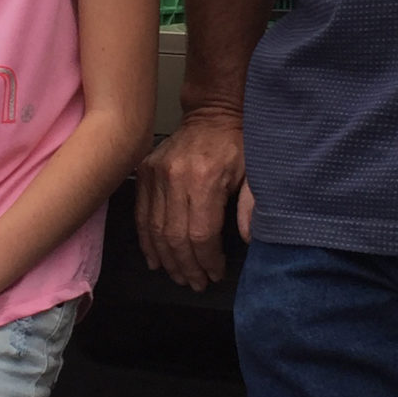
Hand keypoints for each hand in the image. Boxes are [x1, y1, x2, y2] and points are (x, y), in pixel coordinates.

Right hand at [135, 107, 245, 288]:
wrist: (212, 112)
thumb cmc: (238, 144)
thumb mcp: (256, 173)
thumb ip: (252, 207)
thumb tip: (247, 239)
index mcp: (205, 179)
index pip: (201, 234)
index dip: (208, 260)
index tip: (216, 273)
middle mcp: (176, 177)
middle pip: (175, 237)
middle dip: (187, 267)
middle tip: (197, 284)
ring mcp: (155, 174)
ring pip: (155, 230)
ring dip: (166, 260)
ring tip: (179, 277)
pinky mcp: (144, 172)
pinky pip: (141, 215)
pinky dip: (147, 241)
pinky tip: (156, 259)